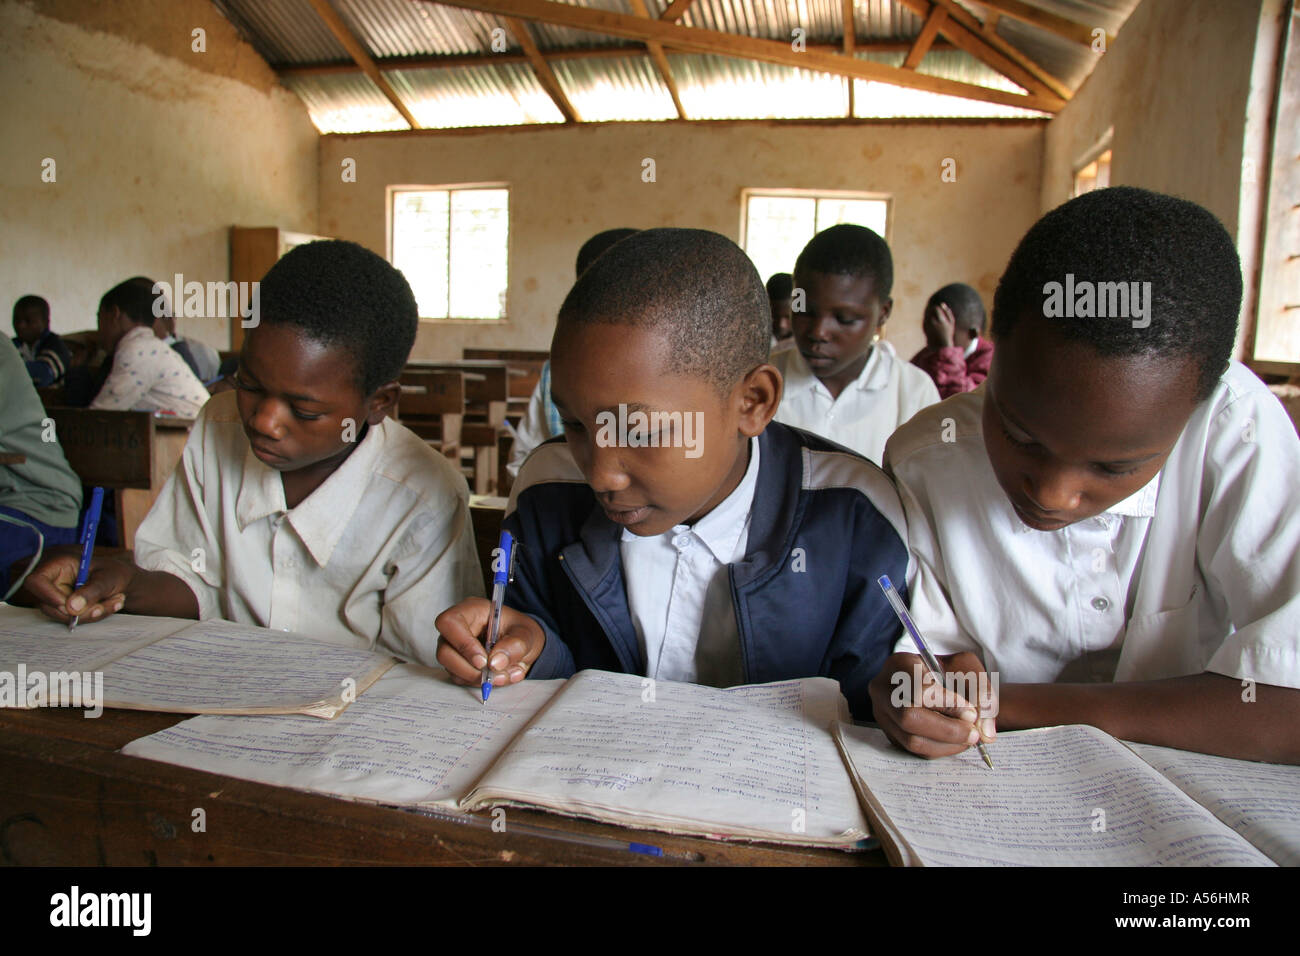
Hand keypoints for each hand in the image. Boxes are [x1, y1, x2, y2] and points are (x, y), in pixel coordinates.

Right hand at [17, 546, 132, 623]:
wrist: (122, 581)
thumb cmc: (114, 572)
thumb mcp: (109, 578)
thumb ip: (92, 591)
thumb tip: (72, 608)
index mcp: (58, 566)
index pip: (36, 581)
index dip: (48, 596)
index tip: (71, 606)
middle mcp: (53, 583)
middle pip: (50, 605)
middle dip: (81, 611)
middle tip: (105, 605)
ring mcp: (57, 598)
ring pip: (64, 616)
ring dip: (93, 613)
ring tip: (117, 599)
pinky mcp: (65, 610)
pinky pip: (75, 620)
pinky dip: (95, 616)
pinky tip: (112, 603)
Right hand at [435, 598, 545, 686]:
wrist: (523, 645)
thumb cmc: (521, 632)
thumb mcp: (527, 634)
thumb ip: (515, 645)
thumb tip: (495, 662)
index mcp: (472, 611)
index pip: (450, 622)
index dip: (463, 644)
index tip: (483, 661)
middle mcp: (457, 628)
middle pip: (444, 651)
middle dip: (469, 669)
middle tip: (492, 674)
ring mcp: (454, 646)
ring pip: (451, 668)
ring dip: (477, 678)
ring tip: (503, 675)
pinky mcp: (457, 663)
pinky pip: (460, 678)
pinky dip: (479, 682)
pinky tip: (497, 676)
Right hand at [869, 651, 996, 757]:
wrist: (941, 682)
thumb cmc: (952, 673)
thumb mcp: (970, 671)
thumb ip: (982, 696)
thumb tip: (985, 733)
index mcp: (899, 664)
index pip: (918, 690)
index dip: (947, 705)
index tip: (971, 712)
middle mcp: (883, 690)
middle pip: (908, 718)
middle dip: (947, 730)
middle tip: (974, 733)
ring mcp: (883, 714)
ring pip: (912, 740)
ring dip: (947, 744)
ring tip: (970, 738)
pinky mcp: (890, 734)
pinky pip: (915, 751)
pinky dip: (941, 750)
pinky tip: (957, 741)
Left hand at [923, 302, 956, 348]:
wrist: (940, 345)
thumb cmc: (947, 333)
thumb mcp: (951, 323)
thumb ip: (948, 312)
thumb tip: (942, 304)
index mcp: (941, 320)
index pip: (936, 308)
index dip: (936, 307)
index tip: (938, 308)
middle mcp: (934, 322)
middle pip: (929, 310)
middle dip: (931, 309)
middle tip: (933, 309)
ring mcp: (928, 325)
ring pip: (926, 314)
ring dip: (928, 312)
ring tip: (933, 315)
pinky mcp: (924, 328)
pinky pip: (924, 319)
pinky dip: (926, 318)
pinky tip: (930, 320)